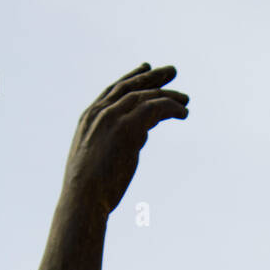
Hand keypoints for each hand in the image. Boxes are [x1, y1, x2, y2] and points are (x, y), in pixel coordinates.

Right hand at [61, 62, 188, 214]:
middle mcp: (100, 112)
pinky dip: (171, 107)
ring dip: (168, 95)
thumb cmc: (90, 190)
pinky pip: (155, 108)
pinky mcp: (127, 128)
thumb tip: (142, 136)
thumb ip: (120, 141)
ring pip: (145, 96)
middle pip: (131, 86)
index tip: (147, 69)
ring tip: (186, 99)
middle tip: (172, 71)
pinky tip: (184, 112)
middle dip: (153, 78)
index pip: (113, 90)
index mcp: (89, 118)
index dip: (132, 78)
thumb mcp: (101, 159)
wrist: (83, 199)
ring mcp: (112, 118)